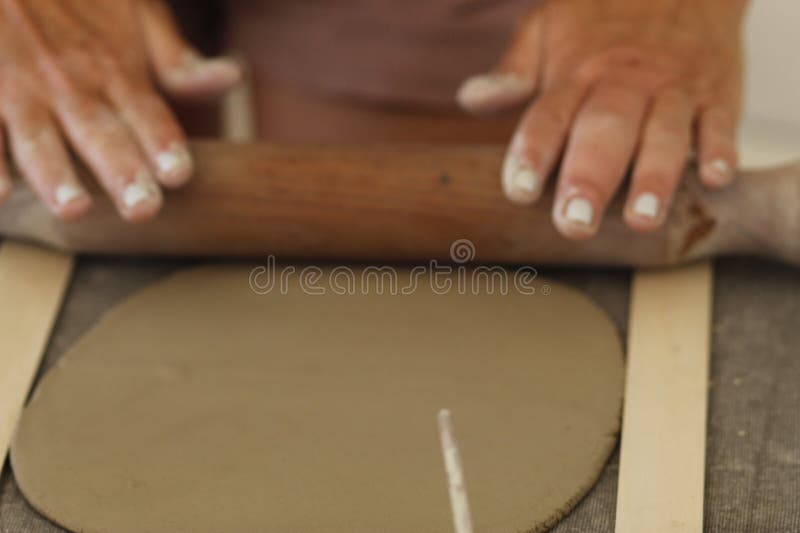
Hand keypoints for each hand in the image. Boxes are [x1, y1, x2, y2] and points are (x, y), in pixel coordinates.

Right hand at [0, 0, 239, 220]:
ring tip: (73, 209)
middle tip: (141, 208)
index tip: (178, 174)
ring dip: (56, 175)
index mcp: (116, 71)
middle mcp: (72, 84)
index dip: (163, 145)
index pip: (147, 115)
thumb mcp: (137, 8)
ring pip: (39, 137)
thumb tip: (234, 78)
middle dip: (123, 172)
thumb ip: (177, 58)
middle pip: (101, 135)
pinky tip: (1, 196)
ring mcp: (22, 87)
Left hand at [458, 0, 747, 238]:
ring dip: (655, 177)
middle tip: (575, 222)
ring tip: (642, 218)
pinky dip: (720, 147)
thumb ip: (514, 69)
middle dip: (589, 178)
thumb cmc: (602, 15)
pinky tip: (714, 178)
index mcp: (575, 73)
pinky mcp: (716, 92)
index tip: (521, 191)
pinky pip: (721, 119)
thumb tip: (472, 98)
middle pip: (604, 132)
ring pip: (664, 133)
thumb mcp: (547, 25)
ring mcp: (672, 88)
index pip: (549, 117)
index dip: (534, 154)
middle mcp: (623, 83)